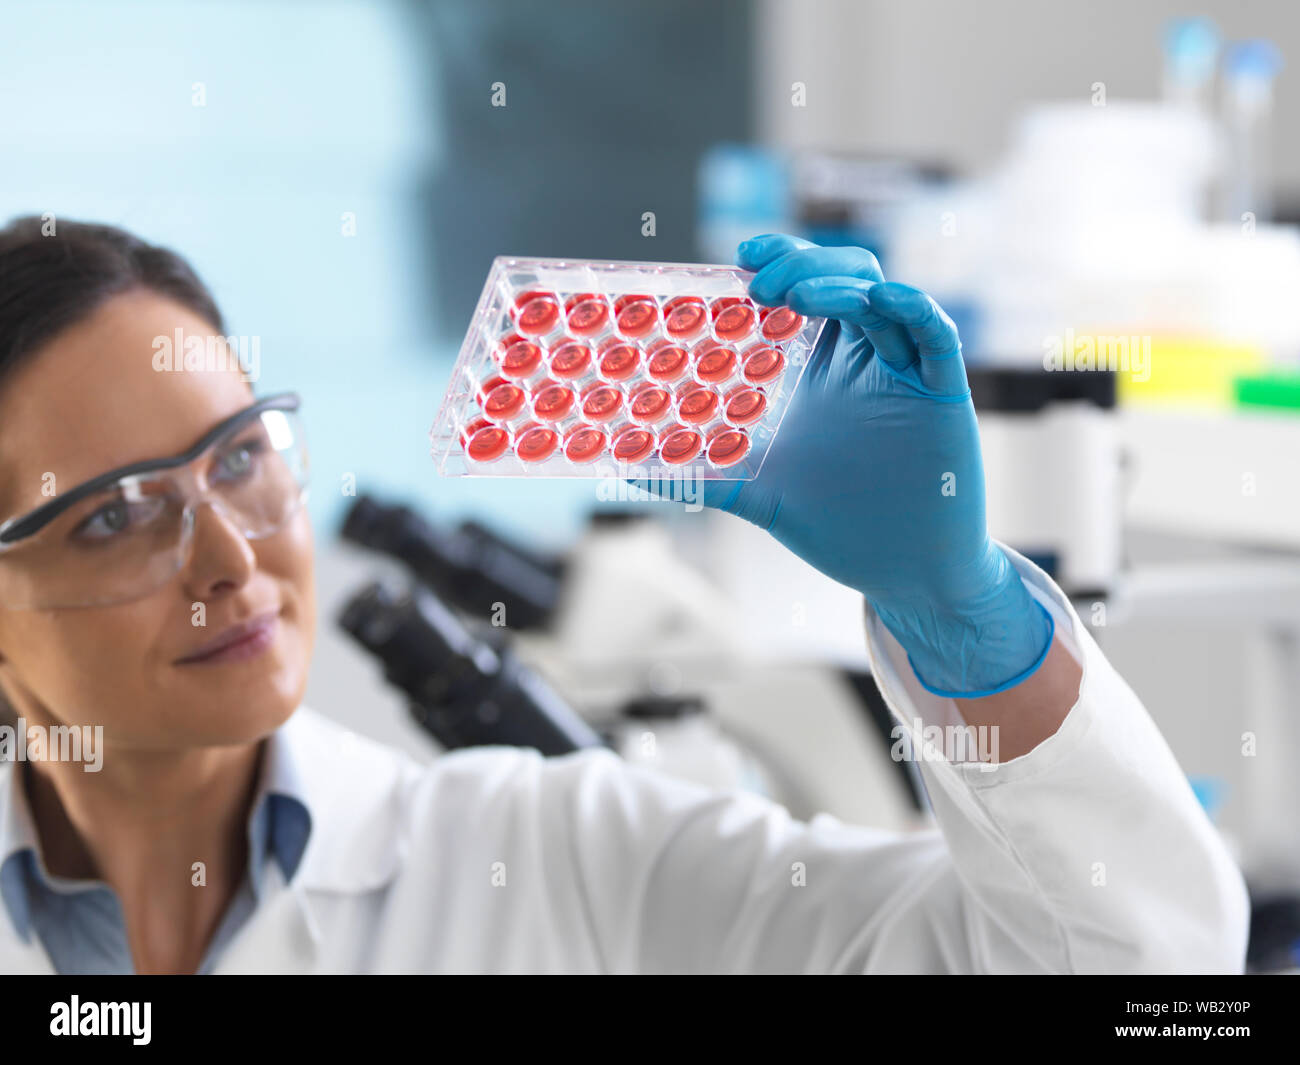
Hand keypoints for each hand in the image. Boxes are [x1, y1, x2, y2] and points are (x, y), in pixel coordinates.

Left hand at [693, 234, 1051, 697]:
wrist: (903, 572)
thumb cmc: (837, 523)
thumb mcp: (759, 492)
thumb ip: (701, 471)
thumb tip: (626, 463)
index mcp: (821, 368)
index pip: (800, 291)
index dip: (776, 262)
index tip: (738, 259)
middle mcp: (864, 359)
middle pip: (840, 278)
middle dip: (800, 265)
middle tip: (758, 280)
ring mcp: (905, 372)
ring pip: (881, 297)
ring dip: (838, 282)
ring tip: (794, 294)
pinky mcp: (943, 394)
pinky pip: (935, 335)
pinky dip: (911, 308)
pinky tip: (878, 300)